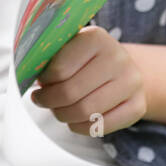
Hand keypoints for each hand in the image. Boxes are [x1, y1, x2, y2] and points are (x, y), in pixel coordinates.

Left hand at [30, 25, 147, 136]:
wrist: (123, 68)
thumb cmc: (85, 59)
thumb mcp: (69, 47)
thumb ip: (49, 57)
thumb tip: (27, 72)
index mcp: (96, 37)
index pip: (59, 69)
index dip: (44, 81)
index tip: (40, 82)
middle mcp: (118, 57)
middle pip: (70, 93)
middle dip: (49, 101)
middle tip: (41, 100)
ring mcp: (131, 82)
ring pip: (85, 112)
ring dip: (63, 115)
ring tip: (57, 109)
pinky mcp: (138, 106)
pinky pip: (101, 127)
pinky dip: (80, 127)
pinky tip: (74, 120)